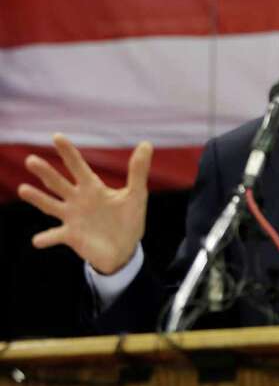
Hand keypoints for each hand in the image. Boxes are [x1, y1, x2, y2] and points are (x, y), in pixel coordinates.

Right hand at [16, 134, 151, 274]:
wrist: (124, 248)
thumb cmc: (128, 219)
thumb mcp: (136, 195)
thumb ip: (138, 171)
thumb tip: (146, 143)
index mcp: (92, 188)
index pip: (78, 166)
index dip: (68, 152)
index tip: (57, 137)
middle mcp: (77, 200)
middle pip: (58, 183)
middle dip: (46, 172)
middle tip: (31, 160)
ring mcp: (72, 218)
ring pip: (50, 205)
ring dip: (37, 198)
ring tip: (24, 189)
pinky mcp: (71, 236)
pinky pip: (55, 237)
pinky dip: (46, 239)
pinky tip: (37, 240)